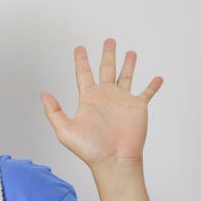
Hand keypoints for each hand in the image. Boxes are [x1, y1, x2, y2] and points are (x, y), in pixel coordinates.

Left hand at [39, 38, 162, 169]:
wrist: (112, 160)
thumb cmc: (89, 149)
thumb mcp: (65, 130)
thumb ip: (54, 111)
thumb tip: (43, 95)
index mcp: (88, 99)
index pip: (83, 74)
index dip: (81, 60)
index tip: (79, 48)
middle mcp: (105, 97)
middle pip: (106, 69)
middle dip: (107, 54)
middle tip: (108, 40)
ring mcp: (122, 101)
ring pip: (126, 76)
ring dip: (128, 64)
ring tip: (130, 52)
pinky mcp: (137, 107)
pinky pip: (147, 93)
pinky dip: (153, 85)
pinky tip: (158, 78)